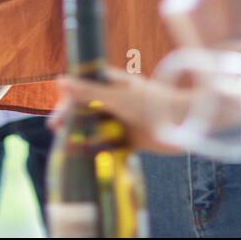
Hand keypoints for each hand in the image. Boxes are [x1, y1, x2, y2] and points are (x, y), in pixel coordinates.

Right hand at [53, 68, 186, 154]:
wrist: (183, 124)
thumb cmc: (152, 103)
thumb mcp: (117, 98)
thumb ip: (89, 92)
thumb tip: (59, 80)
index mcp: (111, 86)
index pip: (82, 90)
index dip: (67, 102)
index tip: (57, 117)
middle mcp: (115, 102)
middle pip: (85, 110)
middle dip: (71, 121)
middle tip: (57, 131)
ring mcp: (122, 120)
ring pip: (95, 128)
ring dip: (82, 136)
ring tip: (69, 147)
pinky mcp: (130, 139)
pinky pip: (109, 145)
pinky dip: (98, 151)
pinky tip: (86, 159)